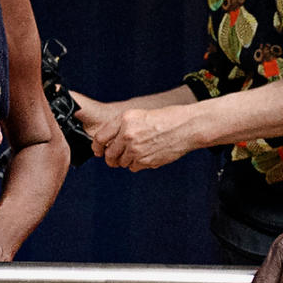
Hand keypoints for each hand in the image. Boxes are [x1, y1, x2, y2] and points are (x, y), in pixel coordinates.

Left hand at [72, 92, 191, 172]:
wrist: (186, 127)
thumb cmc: (165, 119)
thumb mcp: (138, 115)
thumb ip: (121, 127)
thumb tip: (106, 143)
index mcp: (124, 120)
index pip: (100, 138)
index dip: (97, 147)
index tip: (98, 150)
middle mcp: (128, 135)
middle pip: (109, 154)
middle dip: (110, 158)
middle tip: (114, 159)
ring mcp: (136, 149)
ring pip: (121, 163)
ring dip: (126, 161)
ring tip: (139, 152)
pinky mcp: (146, 160)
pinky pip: (134, 167)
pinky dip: (138, 164)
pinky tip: (148, 155)